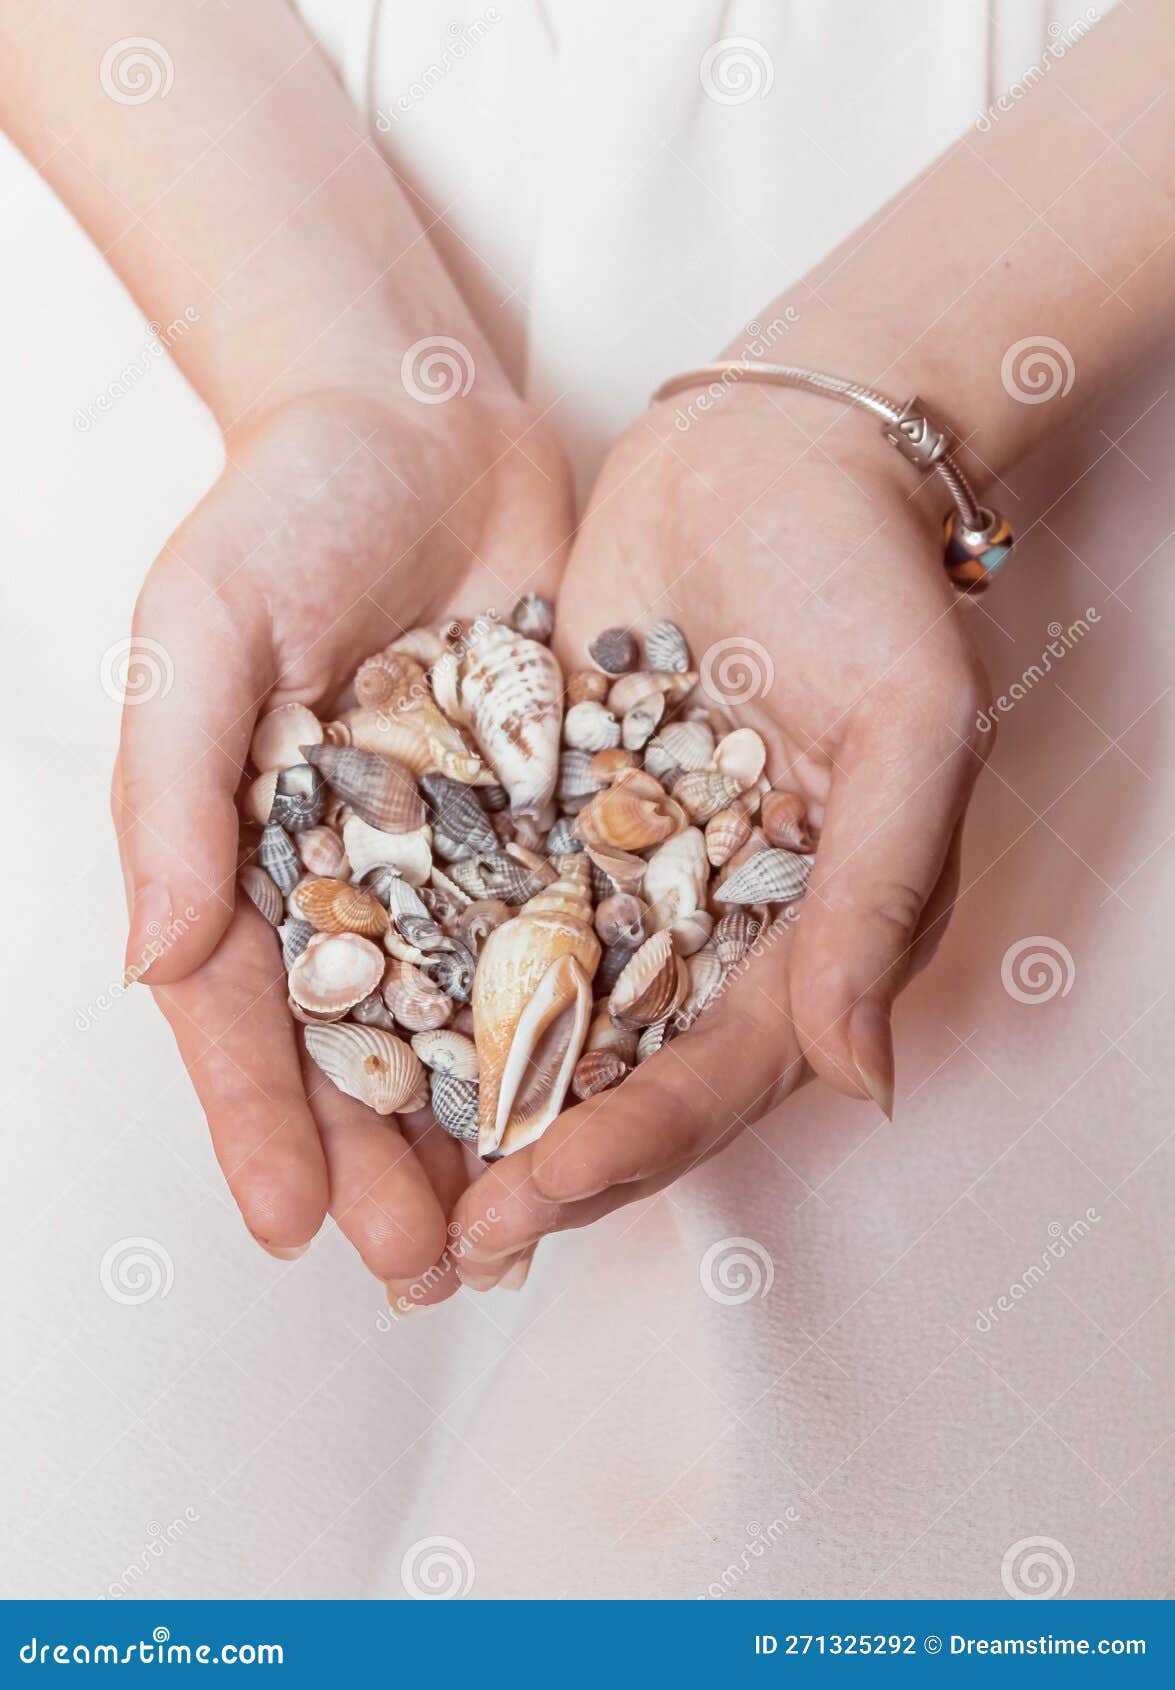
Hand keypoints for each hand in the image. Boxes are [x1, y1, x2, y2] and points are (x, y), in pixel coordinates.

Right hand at [112, 381, 572, 1300]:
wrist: (418, 416)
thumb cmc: (281, 510)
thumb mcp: (200, 635)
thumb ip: (176, 795)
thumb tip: (156, 960)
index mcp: (244, 851)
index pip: (244, 1012)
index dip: (258, 1119)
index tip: (286, 1225)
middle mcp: (347, 873)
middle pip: (361, 1043)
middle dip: (383, 1158)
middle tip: (420, 1266)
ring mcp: (452, 854)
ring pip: (466, 1015)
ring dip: (484, 1122)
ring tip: (510, 1225)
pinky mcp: (546, 817)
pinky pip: (565, 930)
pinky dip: (582, 1014)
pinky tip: (607, 1093)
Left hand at [451, 385, 987, 1277]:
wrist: (769, 452)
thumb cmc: (864, 586)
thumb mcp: (906, 732)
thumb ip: (880, 897)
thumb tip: (859, 1078)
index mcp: (805, 938)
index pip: (718, 1072)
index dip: (635, 1139)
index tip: (540, 1187)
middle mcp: (707, 929)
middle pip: (617, 1073)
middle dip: (532, 1158)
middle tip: (435, 1245)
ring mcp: (621, 875)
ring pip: (539, 1013)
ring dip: (466, 1099)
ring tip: (377, 1173)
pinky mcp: (545, 813)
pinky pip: (483, 907)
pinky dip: (428, 967)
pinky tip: (353, 1017)